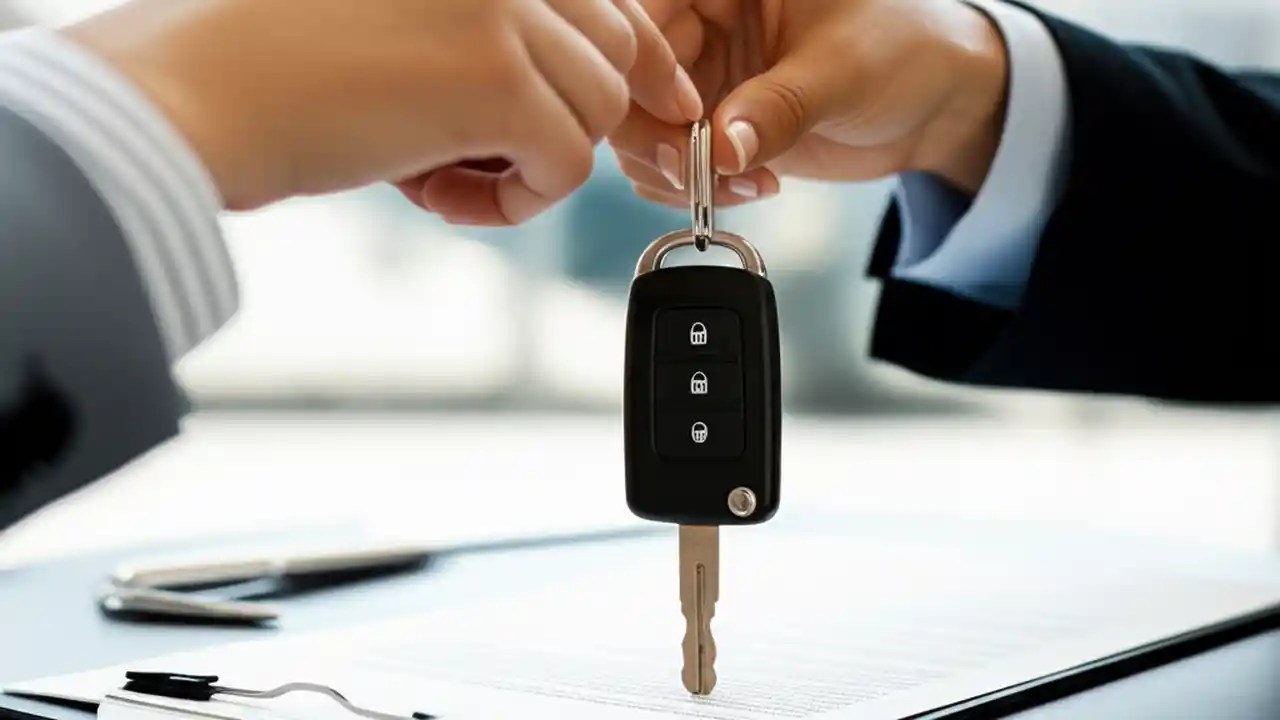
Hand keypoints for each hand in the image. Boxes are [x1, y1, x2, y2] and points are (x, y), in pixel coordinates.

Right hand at [64, 0, 701, 223]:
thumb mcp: (398, 24)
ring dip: (530, 164)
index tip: (662, 100)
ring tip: (438, 175)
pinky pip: (569, 164)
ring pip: (594, 112)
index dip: (638, 54)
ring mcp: (502, 8)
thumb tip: (562, 91)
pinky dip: (516, 200)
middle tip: (506, 159)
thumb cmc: (272, 68)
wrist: (194, 96)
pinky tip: (438, 195)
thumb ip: (485, 37)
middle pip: (613, 52)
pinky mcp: (496, 77)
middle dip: (574, 119)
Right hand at [611, 0, 1008, 207]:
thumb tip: (720, 149)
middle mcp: (702, 24)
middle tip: (701, 173)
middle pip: (631, 83)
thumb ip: (777, 108)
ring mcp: (702, 79)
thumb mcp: (842, 70)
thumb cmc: (905, 49)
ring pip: (642, 131)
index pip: (646, 20)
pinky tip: (748, 185)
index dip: (648, 73)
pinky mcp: (713, 126)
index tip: (690, 117)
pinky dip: (694, 188)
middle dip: (657, 139)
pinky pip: (670, 163)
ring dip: (676, 173)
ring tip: (743, 182)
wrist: (935, 102)